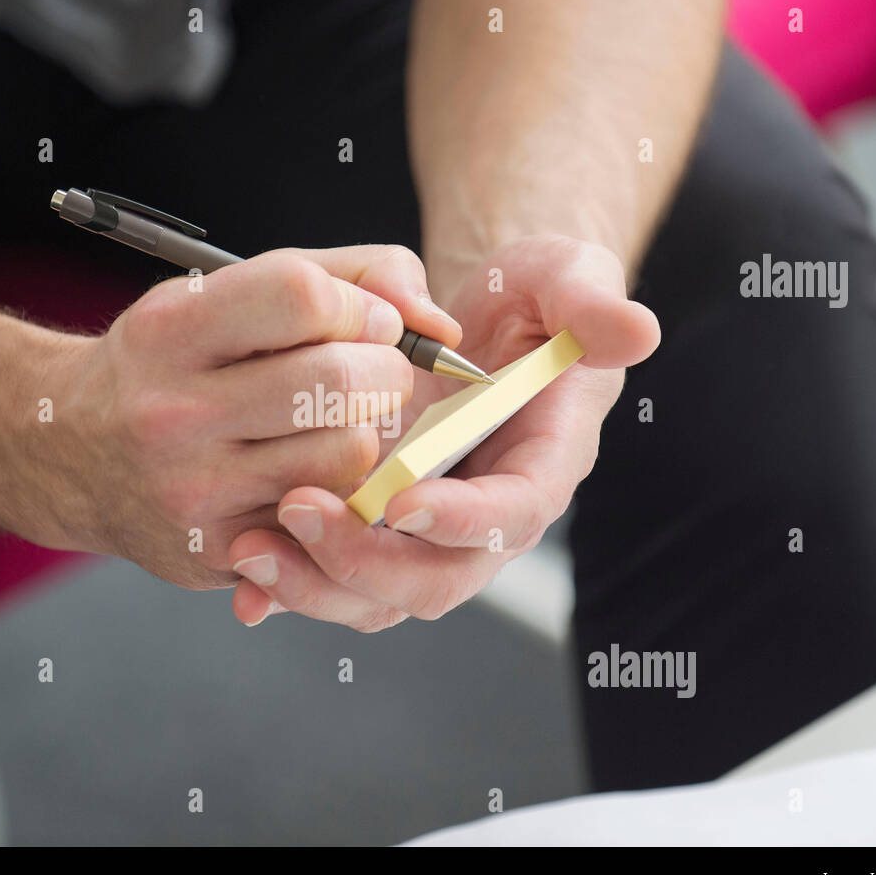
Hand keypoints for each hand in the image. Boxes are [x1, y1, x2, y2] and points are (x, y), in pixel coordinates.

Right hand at [15, 245, 461, 589]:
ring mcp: (192, 490)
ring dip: (366, 433)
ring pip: (347, 455)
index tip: (363, 321)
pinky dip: (339, 491)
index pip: (304, 296)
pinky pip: (327, 517)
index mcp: (171, 330)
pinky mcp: (215, 552)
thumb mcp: (226, 295)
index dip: (359, 305)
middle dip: (385, 369)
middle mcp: (172, 411)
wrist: (67, 452)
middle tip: (373, 373)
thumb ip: (344, 278)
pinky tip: (311, 471)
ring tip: (339, 423)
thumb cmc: (171, 362)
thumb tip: (437, 321)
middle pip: (338, 379)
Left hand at [226, 235, 658, 629]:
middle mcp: (482, 517)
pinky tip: (239, 571)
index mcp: (540, 468)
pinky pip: (336, 575)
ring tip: (254, 550)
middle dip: (368, 559)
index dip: (463, 519)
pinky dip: (289, 585)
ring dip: (316, 583)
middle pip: (435, 577)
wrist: (484, 319)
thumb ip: (595, 307)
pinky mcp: (377, 529)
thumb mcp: (570, 281)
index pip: (511, 514)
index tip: (407, 500)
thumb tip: (636, 329)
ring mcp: (426, 532)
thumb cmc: (534, 302)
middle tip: (303, 513)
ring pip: (378, 593)